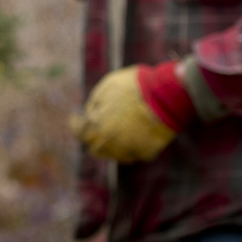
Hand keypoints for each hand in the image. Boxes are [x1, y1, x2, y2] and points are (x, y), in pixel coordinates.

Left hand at [70, 62, 192, 162]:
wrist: (165, 94)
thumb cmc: (134, 86)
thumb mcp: (107, 86)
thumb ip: (95, 103)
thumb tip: (89, 113)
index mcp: (96, 124)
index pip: (78, 131)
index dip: (76, 124)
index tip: (78, 119)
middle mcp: (109, 142)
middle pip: (95, 148)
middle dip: (94, 137)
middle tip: (99, 127)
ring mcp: (128, 150)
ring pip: (115, 155)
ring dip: (113, 145)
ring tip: (119, 132)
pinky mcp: (146, 153)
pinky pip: (136, 153)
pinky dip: (134, 147)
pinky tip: (137, 135)